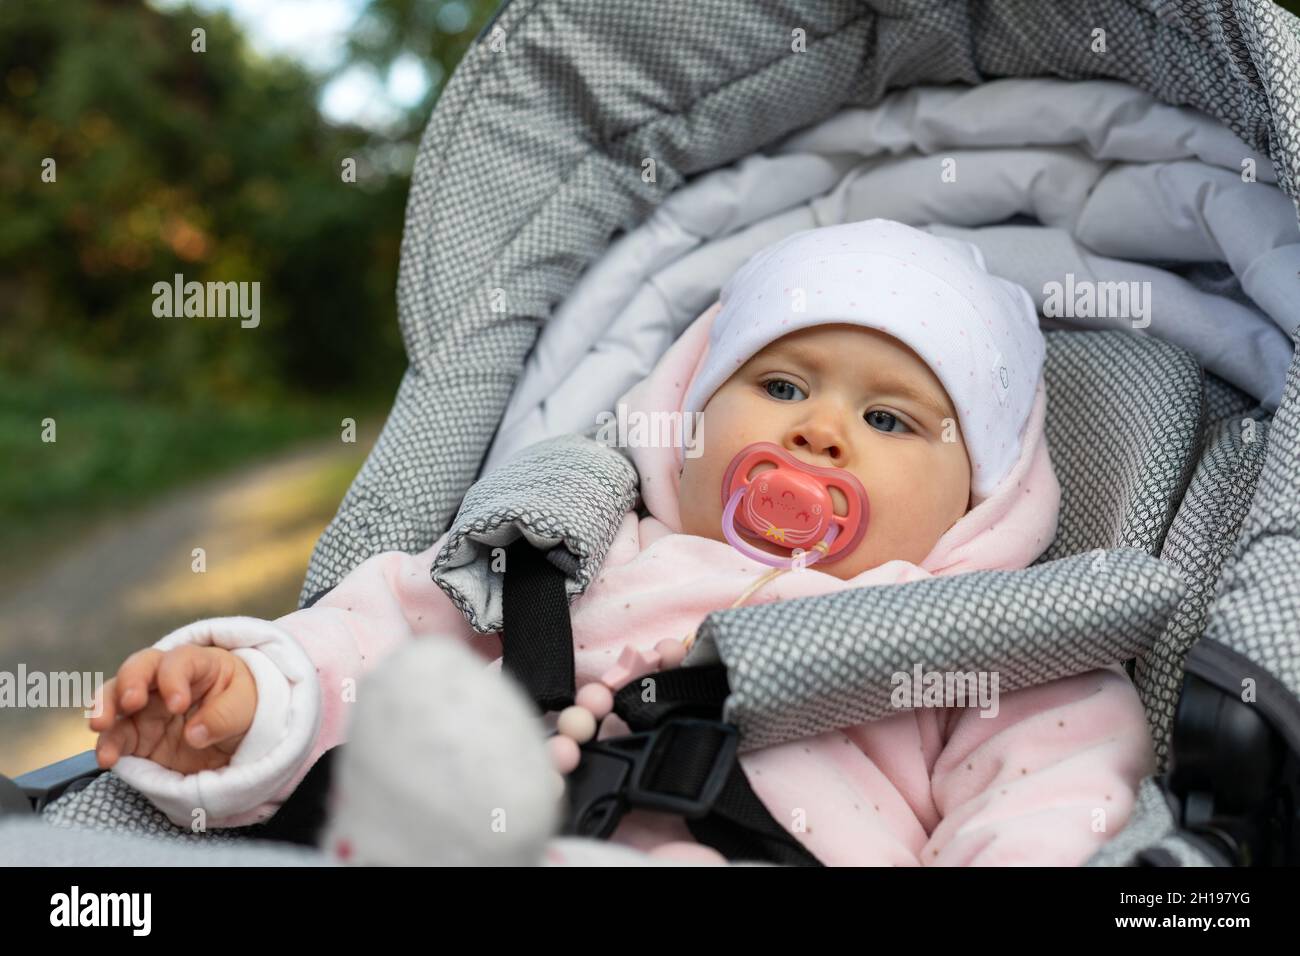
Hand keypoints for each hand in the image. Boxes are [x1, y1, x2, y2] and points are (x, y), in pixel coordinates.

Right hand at [89, 645, 257, 774]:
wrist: (238, 736)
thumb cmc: (244, 707)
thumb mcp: (247, 707)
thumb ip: (224, 716)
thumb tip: (194, 734)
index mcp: (196, 664)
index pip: (178, 661)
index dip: (173, 678)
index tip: (178, 705)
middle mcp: (164, 680)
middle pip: (138, 668)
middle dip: (128, 682)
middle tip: (130, 702)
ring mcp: (147, 707)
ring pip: (116, 698)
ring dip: (105, 710)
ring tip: (100, 727)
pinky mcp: (137, 735)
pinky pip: (116, 736)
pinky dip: (108, 745)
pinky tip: (108, 758)